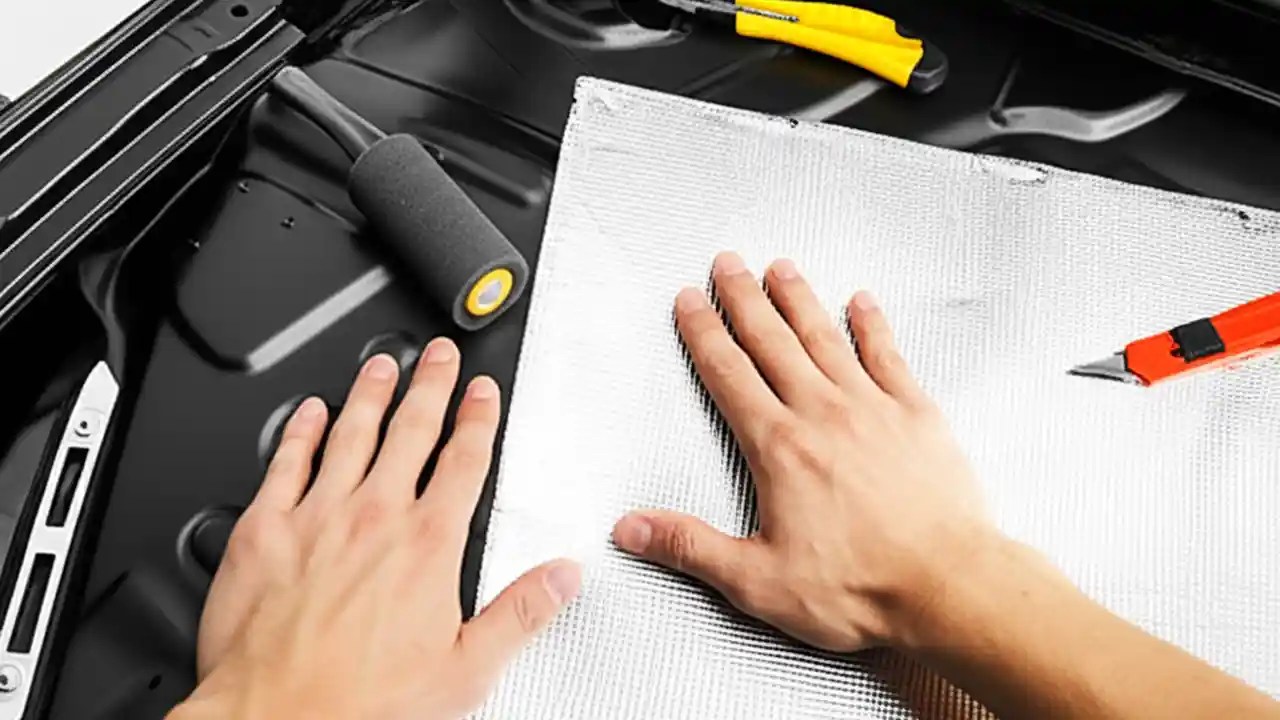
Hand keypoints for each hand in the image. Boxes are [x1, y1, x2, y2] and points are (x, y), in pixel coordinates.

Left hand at [173, 342, 580, 719]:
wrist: (277, 719)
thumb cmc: (362, 703)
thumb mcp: (467, 669)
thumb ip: (520, 613)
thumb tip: (562, 577)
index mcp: (428, 545)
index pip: (464, 461)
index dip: (478, 419)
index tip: (482, 393)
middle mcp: (375, 517)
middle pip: (411, 430)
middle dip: (431, 384)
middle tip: (439, 355)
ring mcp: (317, 517)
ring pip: (350, 434)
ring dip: (370, 393)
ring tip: (382, 365)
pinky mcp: (265, 530)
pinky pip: (285, 463)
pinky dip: (299, 431)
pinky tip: (309, 412)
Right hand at [612, 252, 995, 651]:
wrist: (949, 587)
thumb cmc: (860, 588)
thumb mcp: (758, 581)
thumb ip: (691, 546)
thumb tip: (631, 529)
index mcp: (778, 448)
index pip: (728, 375)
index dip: (703, 333)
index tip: (690, 302)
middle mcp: (822, 414)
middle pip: (772, 341)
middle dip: (744, 299)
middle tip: (727, 264)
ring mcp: (873, 408)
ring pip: (825, 338)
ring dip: (798, 299)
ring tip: (780, 268)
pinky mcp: (917, 415)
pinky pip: (888, 355)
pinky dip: (872, 325)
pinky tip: (861, 302)